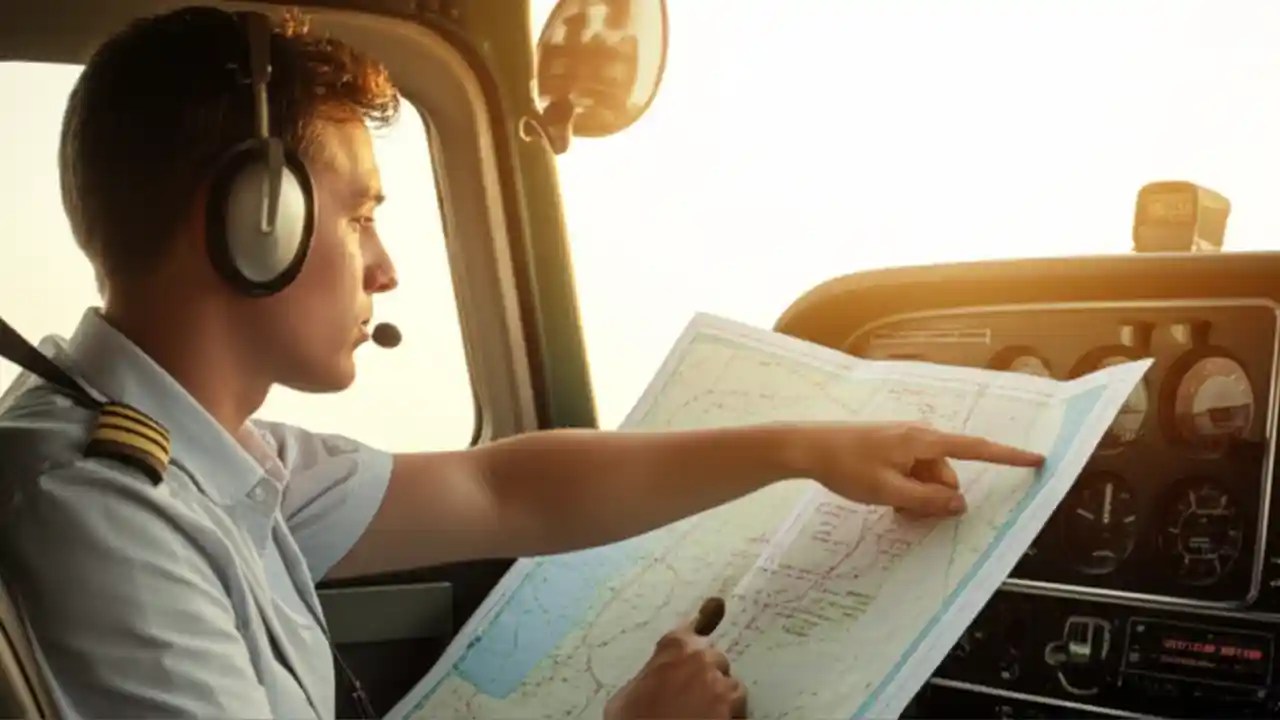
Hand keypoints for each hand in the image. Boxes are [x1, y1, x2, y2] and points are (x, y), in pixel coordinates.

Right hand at [605, 598, 745, 719]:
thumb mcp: (626, 695)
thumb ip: (648, 675)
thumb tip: (656, 677)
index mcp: (673, 649)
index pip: (692, 626)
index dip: (705, 617)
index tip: (716, 604)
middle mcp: (701, 659)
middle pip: (714, 659)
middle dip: (707, 673)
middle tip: (692, 696)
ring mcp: (720, 684)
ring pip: (730, 684)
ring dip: (720, 695)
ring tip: (703, 713)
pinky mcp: (735, 709)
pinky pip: (739, 708)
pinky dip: (730, 715)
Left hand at [790, 422, 1043, 516]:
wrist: (806, 447)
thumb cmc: (846, 466)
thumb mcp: (889, 491)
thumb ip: (927, 500)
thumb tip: (960, 504)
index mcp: (924, 441)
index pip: (977, 449)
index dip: (1008, 456)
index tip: (1037, 458)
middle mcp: (919, 436)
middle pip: (947, 476)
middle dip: (934, 498)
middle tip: (902, 511)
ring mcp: (904, 441)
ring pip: (929, 478)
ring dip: (916, 497)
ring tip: (887, 504)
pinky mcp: (891, 447)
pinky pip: (912, 473)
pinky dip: (905, 488)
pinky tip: (883, 496)